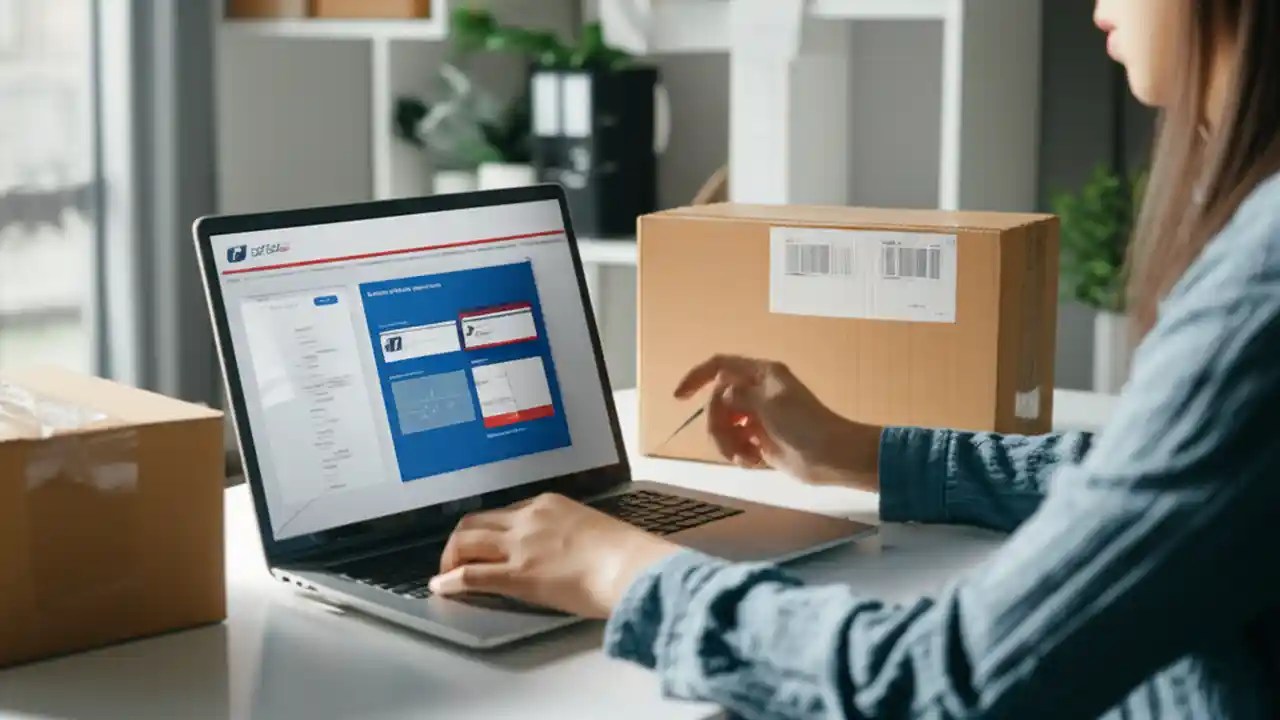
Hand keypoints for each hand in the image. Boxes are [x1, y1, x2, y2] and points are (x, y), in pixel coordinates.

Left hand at [429, 493, 678, 617]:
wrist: (629, 566)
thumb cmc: (624, 553)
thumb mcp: (591, 528)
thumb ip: (569, 534)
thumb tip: (563, 553)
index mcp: (549, 503)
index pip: (505, 512)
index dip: (490, 529)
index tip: (487, 543)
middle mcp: (528, 517)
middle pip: (476, 520)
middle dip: (460, 539)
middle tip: (456, 558)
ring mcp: (520, 544)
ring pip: (467, 541)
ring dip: (450, 557)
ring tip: (445, 572)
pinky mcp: (516, 574)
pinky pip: (471, 574)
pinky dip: (451, 580)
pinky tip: (441, 587)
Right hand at [675, 354, 881, 491]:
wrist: (831, 456)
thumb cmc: (805, 425)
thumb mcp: (770, 403)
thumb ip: (740, 394)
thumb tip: (723, 392)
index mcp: (761, 375)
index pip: (720, 366)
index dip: (696, 378)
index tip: (678, 398)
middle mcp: (756, 391)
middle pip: (717, 402)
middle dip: (717, 426)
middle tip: (730, 446)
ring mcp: (758, 416)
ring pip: (723, 425)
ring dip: (727, 443)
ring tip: (745, 457)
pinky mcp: (760, 439)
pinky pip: (735, 442)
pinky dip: (738, 453)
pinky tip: (753, 461)